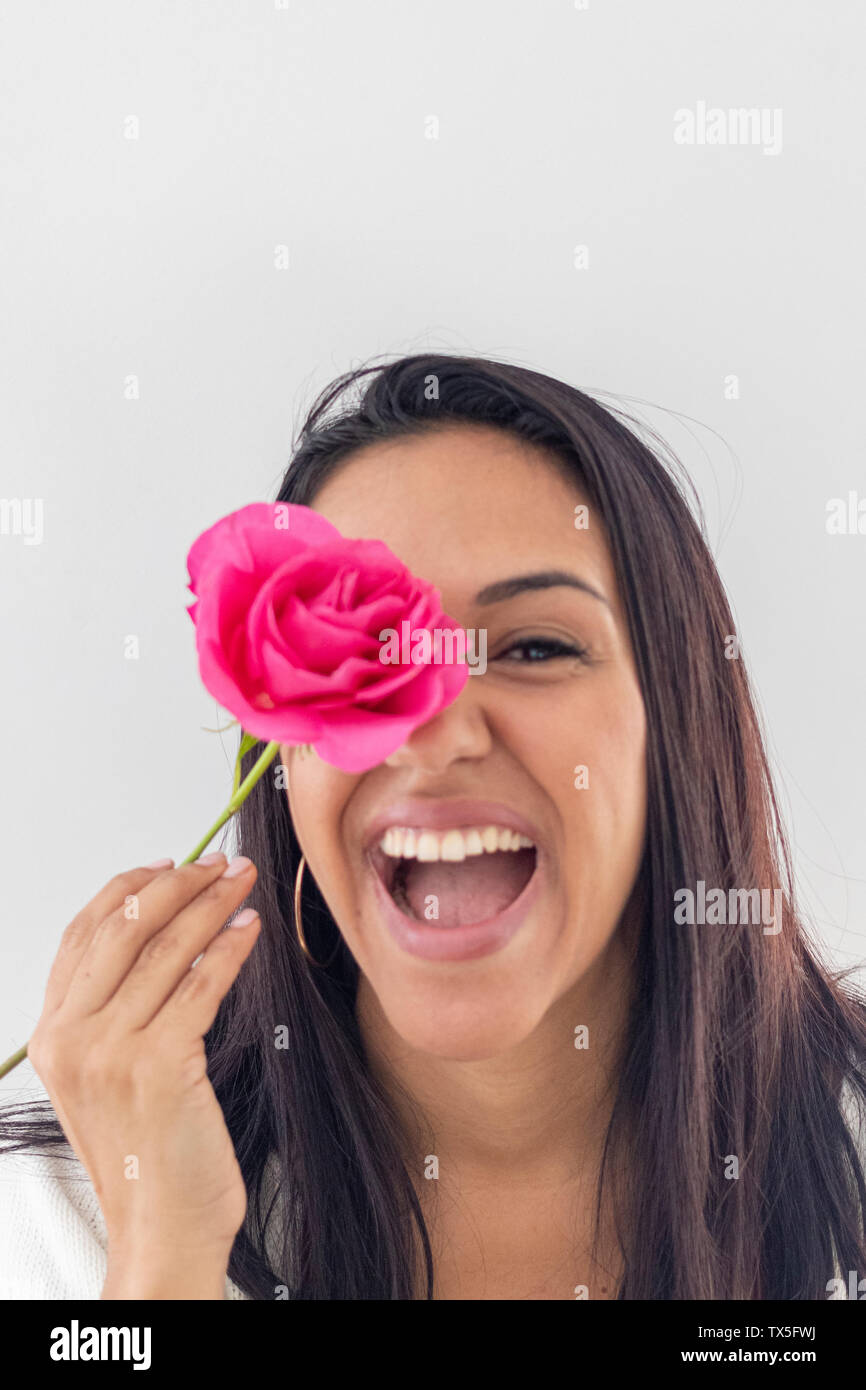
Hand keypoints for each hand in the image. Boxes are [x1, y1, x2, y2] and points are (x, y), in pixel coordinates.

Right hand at [28, 853, 259, 1267]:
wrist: (162, 1231)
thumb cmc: (148, 1156)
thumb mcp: (107, 1079)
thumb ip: (116, 1015)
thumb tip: (161, 937)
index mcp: (52, 1036)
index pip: (83, 934)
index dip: (127, 889)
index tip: (168, 864)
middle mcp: (72, 1039)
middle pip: (123, 928)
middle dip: (177, 884)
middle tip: (219, 864)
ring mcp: (111, 1052)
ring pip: (167, 949)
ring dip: (212, 905)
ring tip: (241, 884)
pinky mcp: (160, 1065)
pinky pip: (202, 984)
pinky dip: (230, 949)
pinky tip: (249, 931)